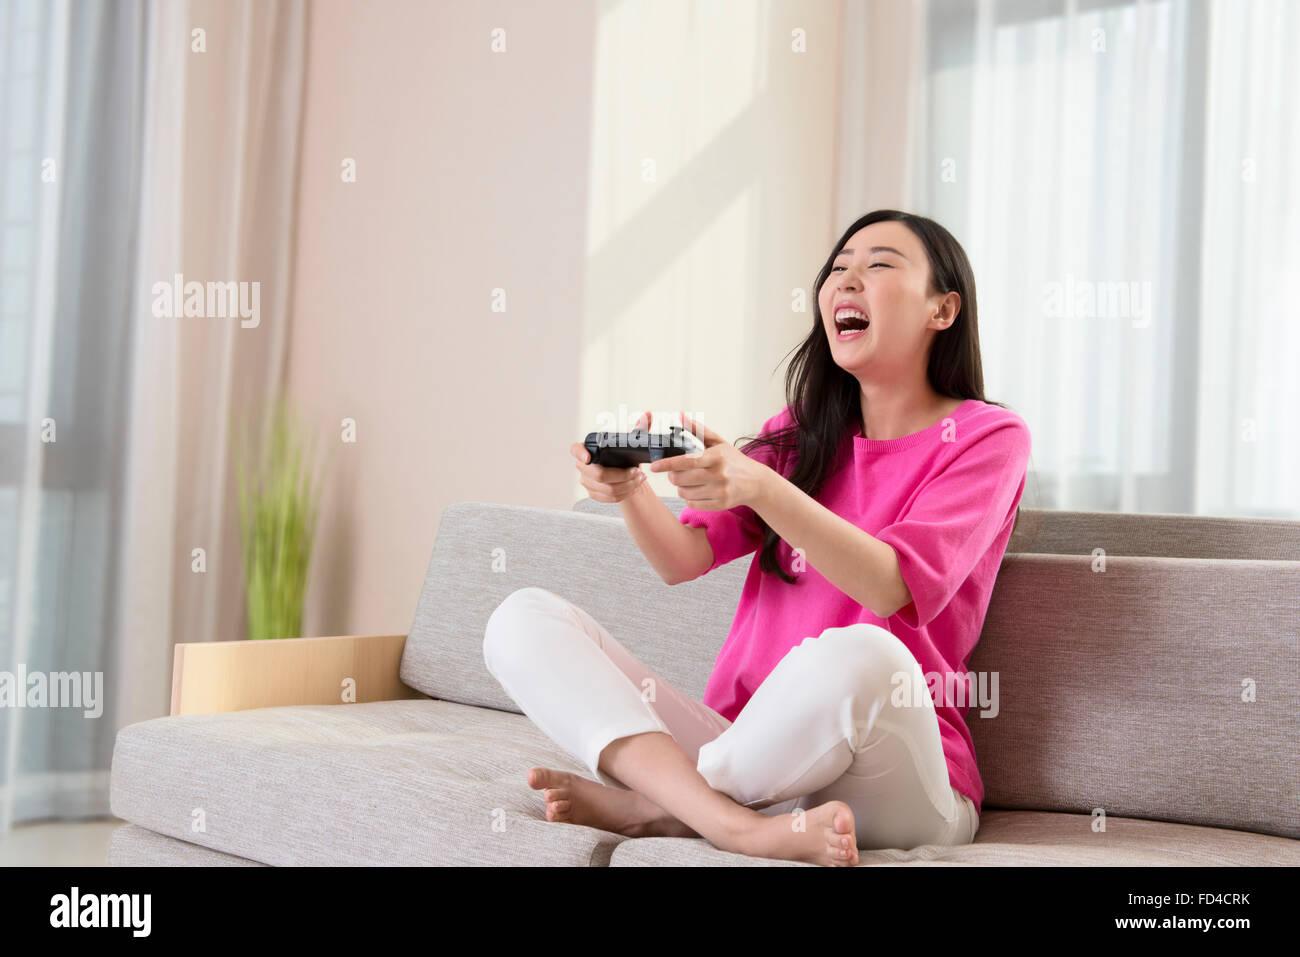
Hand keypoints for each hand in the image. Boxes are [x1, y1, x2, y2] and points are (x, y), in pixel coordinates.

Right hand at [570, 410, 650, 503]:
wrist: (624, 472)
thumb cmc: (623, 454)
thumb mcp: (631, 441)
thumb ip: (639, 428)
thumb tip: (648, 414)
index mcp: (587, 449)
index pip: (575, 449)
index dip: (580, 454)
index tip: (588, 458)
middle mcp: (583, 466)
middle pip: (599, 475)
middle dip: (621, 475)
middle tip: (637, 471)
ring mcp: (587, 481)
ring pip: (607, 488)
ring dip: (627, 485)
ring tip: (640, 479)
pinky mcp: (593, 494)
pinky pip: (609, 497)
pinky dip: (625, 493)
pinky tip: (634, 487)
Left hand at [648, 412, 768, 510]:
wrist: (756, 483)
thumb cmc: (733, 460)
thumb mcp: (718, 442)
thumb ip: (698, 430)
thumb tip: (680, 416)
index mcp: (716, 457)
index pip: (687, 461)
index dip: (668, 464)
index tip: (654, 466)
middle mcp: (718, 475)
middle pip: (681, 478)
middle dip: (673, 475)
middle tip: (676, 471)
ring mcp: (719, 492)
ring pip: (683, 492)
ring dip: (680, 486)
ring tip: (689, 480)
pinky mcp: (719, 505)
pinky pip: (691, 503)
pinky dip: (689, 497)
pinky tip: (697, 489)